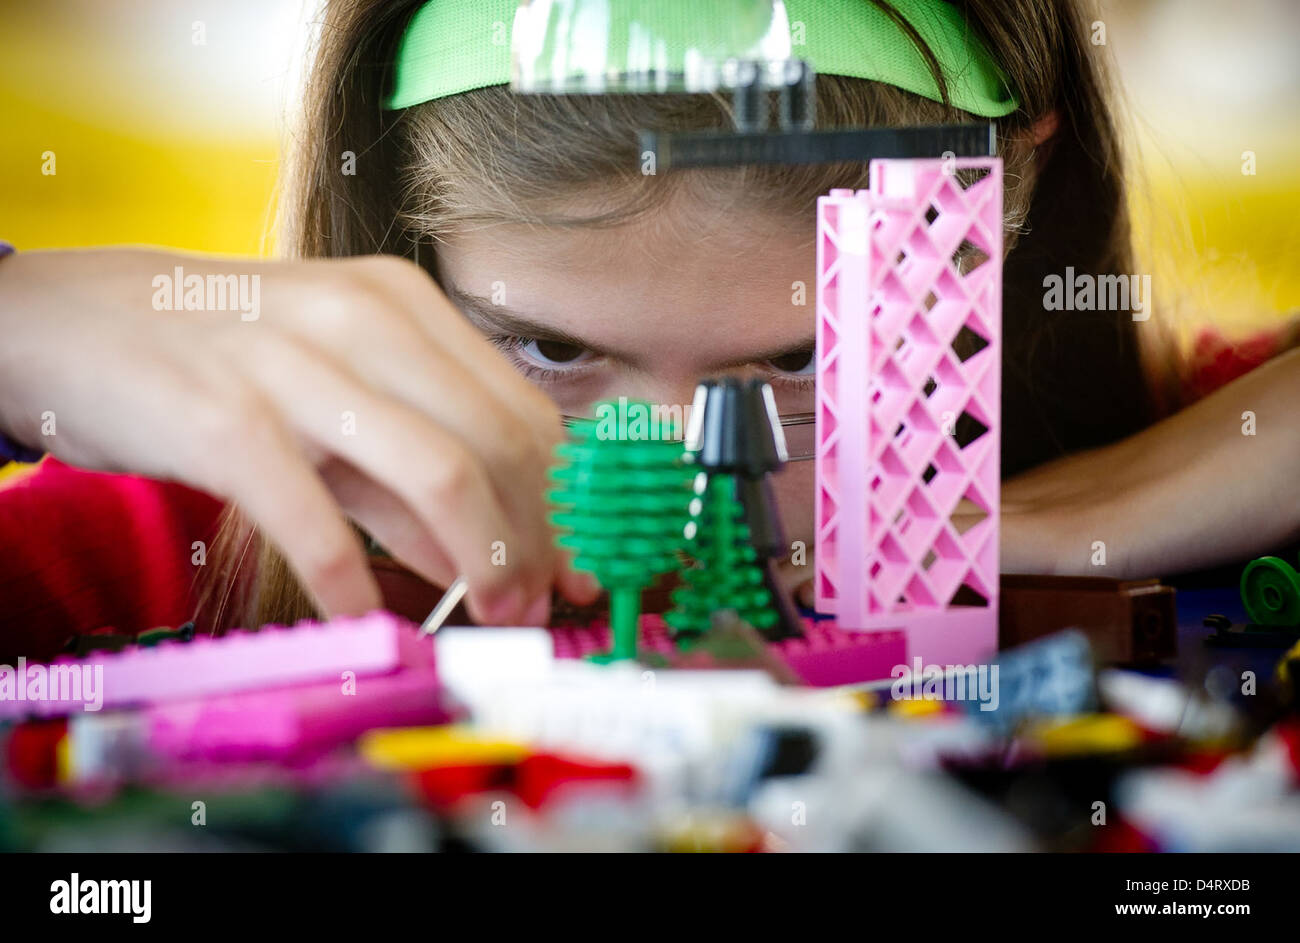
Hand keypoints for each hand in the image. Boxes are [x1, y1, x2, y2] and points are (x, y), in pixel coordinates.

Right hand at [0, 249, 597, 623]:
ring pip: (442, 473)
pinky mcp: (225, 420)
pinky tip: (364, 617)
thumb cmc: (219, 356)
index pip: (522, 409)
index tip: (580, 561)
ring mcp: (294, 364)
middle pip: (501, 444)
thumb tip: (490, 556)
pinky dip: (354, 583)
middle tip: (541, 605)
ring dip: (484, 561)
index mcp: (400, 302)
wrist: (68, 317)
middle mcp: (361, 319)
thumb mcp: (332, 394)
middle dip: (539, 540)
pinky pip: (318, 519)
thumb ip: (407, 472)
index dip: (565, 499)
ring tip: (491, 615)